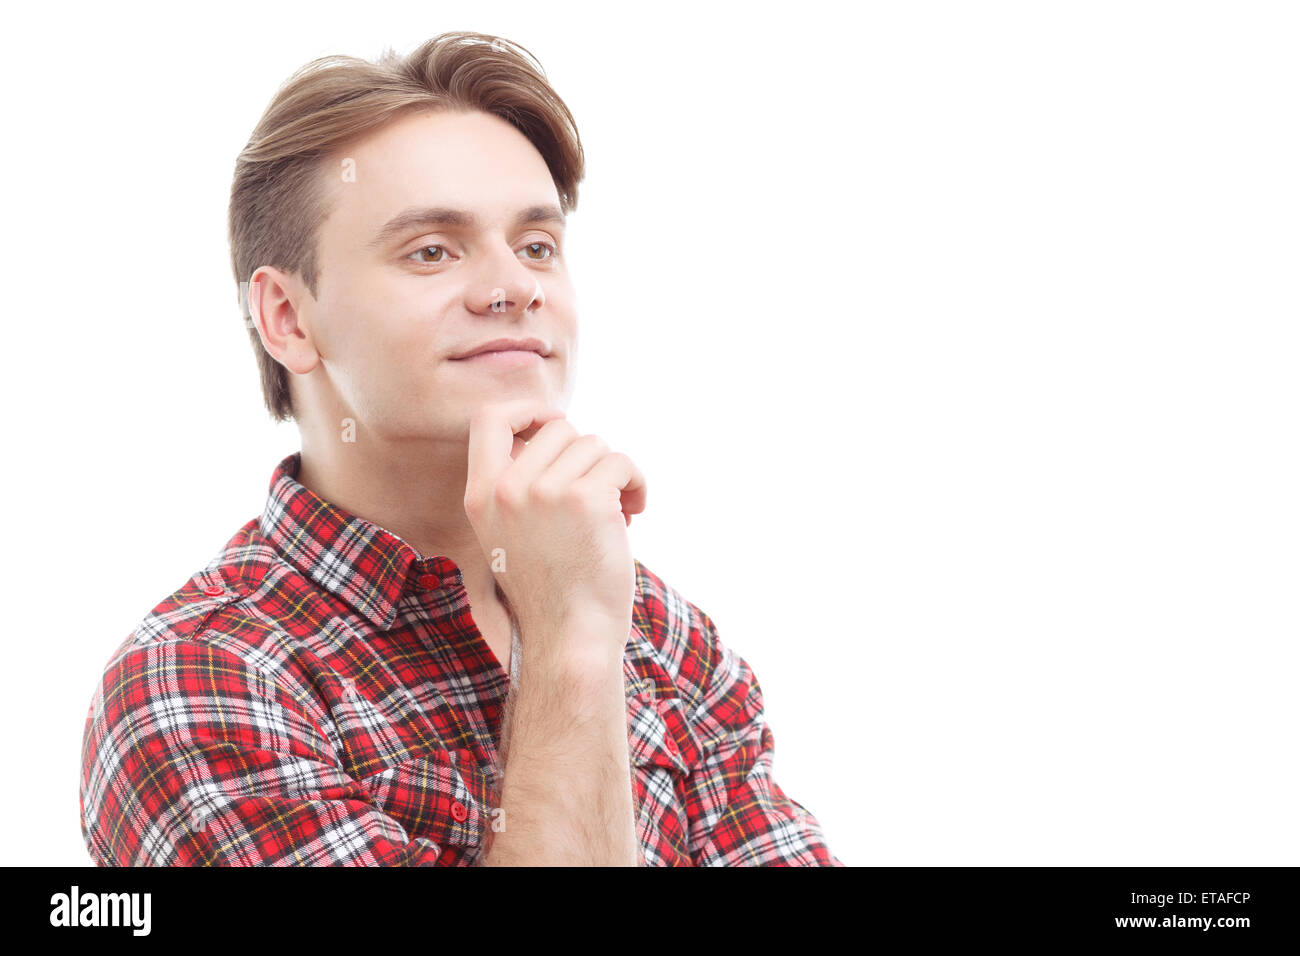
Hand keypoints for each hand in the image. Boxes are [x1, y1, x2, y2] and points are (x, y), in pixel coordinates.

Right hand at [463, 400, 647, 667]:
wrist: (571, 637)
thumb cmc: (552, 588)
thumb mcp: (511, 533)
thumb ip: (518, 484)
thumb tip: (554, 428)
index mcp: (480, 495)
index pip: (488, 419)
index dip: (526, 410)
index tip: (553, 423)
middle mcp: (507, 490)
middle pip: (560, 428)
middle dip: (588, 455)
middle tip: (599, 492)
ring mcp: (546, 493)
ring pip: (595, 445)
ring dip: (615, 473)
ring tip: (618, 511)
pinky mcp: (587, 501)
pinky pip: (622, 463)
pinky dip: (636, 483)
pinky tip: (634, 513)